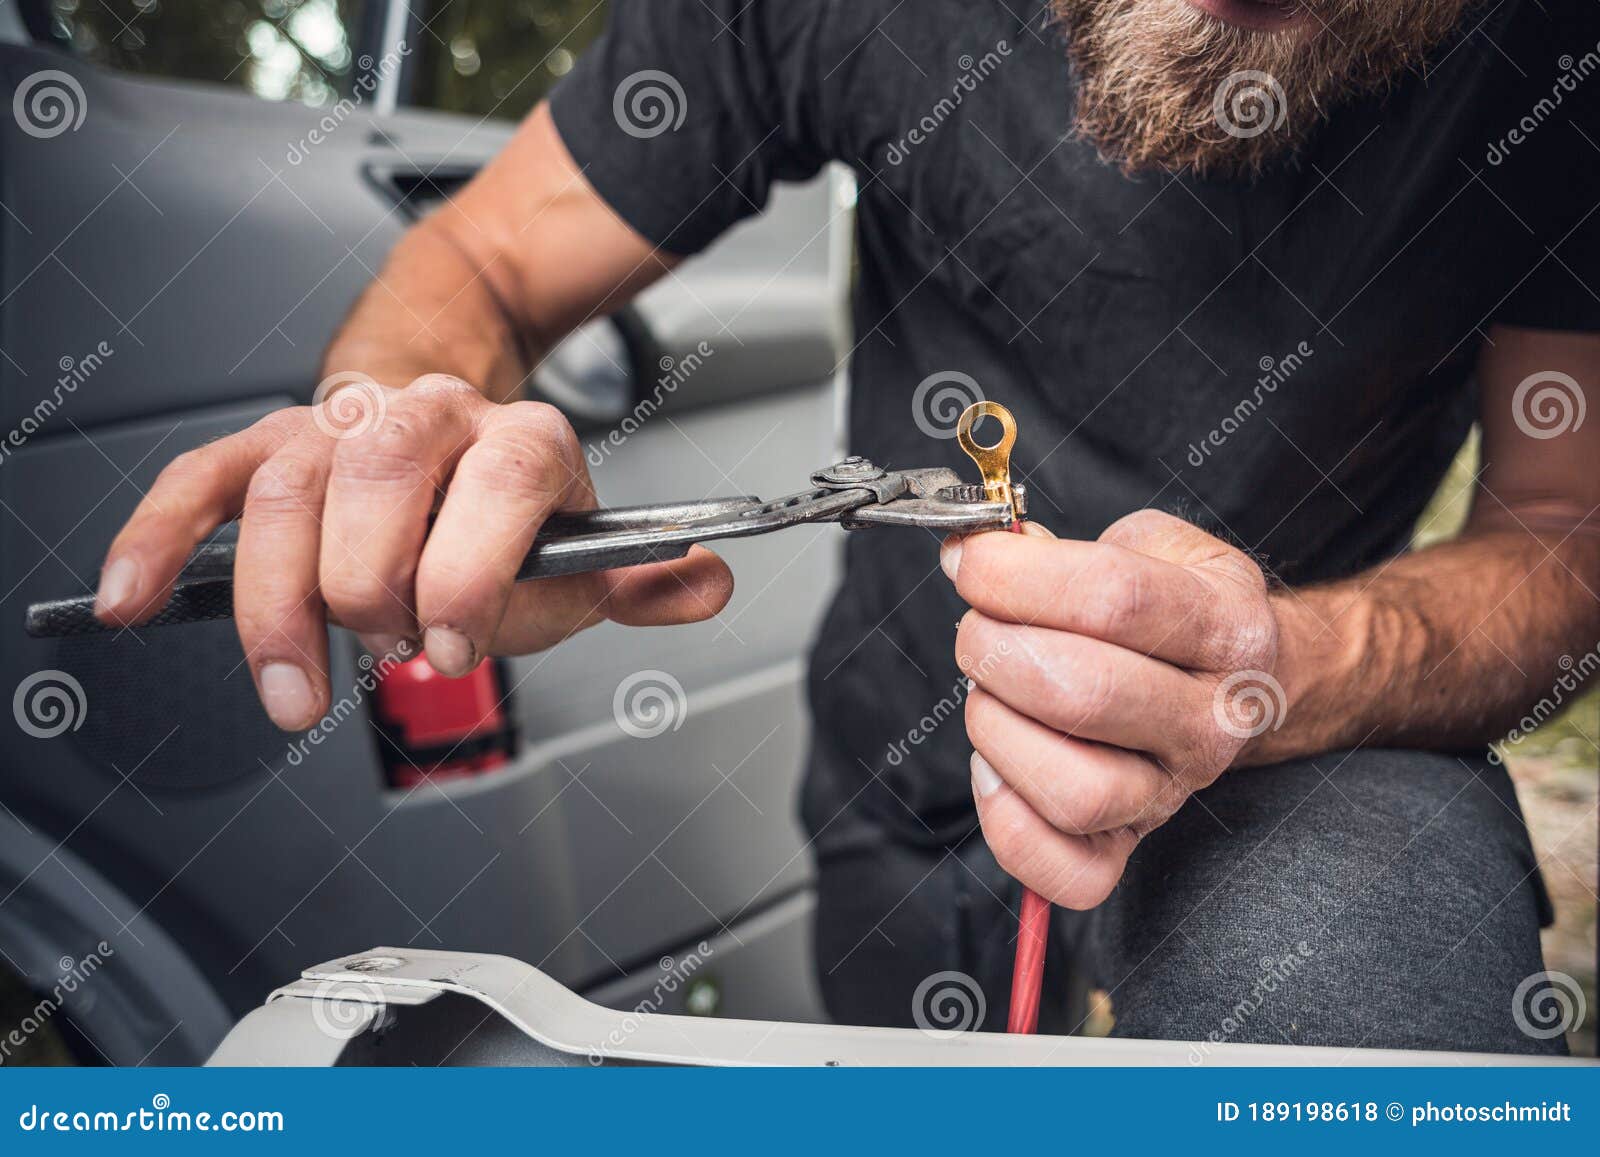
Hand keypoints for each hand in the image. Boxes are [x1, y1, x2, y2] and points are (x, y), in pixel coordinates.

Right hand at [95, 374, 732, 729]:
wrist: (448, 442)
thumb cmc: (505, 516)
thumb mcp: (583, 552)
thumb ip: (641, 578)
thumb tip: (705, 584)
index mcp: (518, 438)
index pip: (501, 477)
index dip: (473, 562)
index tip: (452, 640)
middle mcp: (429, 416)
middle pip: (381, 476)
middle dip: (374, 583)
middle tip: (386, 649)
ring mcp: (341, 430)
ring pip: (286, 489)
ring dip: (277, 602)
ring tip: (294, 689)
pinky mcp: (267, 451)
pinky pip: (202, 482)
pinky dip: (157, 538)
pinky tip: (130, 598)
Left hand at [944, 510, 1279, 908]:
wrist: (1246, 679)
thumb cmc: (1181, 610)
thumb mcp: (1151, 548)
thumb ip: (1067, 547)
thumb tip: (979, 556)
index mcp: (1227, 628)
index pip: (1112, 597)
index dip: (1016, 575)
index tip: (972, 560)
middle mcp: (1213, 719)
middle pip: (1083, 694)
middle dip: (996, 650)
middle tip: (979, 629)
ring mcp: (1176, 790)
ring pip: (1074, 791)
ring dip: (998, 730)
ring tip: (992, 693)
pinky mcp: (1137, 842)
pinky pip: (1069, 872)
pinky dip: (1008, 822)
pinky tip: (997, 764)